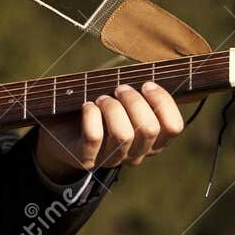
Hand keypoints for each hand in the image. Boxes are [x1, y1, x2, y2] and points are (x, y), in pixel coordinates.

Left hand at [33, 81, 184, 182]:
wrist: (61, 129)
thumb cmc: (99, 107)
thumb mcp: (124, 100)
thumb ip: (142, 92)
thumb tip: (154, 74)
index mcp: (152, 141)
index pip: (173, 127)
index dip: (163, 102)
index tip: (147, 84)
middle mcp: (135, 154)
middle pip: (149, 129)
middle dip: (134, 101)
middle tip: (119, 88)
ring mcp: (111, 159)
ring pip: (123, 135)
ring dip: (112, 108)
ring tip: (101, 98)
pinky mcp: (85, 159)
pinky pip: (94, 137)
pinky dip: (91, 115)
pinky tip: (87, 106)